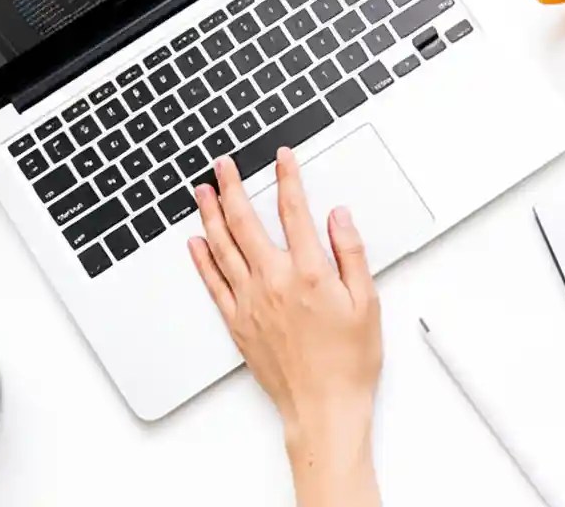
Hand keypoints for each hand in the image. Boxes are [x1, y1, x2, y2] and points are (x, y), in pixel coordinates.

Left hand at [187, 149, 381, 439]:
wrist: (323, 406)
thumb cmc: (349, 360)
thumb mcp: (367, 301)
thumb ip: (351, 253)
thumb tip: (338, 216)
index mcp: (310, 272)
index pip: (294, 211)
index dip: (287, 178)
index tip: (282, 158)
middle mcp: (274, 282)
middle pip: (246, 222)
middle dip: (233, 186)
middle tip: (224, 164)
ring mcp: (250, 302)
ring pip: (222, 247)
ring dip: (211, 215)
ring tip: (203, 191)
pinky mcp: (238, 323)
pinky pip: (213, 283)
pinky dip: (203, 260)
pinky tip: (197, 242)